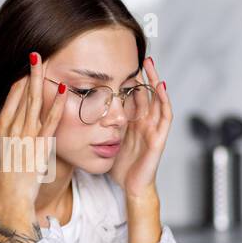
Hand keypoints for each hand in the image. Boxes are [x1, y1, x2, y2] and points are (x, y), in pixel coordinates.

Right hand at [0, 52, 67, 242]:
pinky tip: (64, 91)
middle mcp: (13, 132)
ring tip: (44, 63)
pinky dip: (57, 106)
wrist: (9, 202)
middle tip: (35, 54)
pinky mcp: (41, 148)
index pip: (9, 101)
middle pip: (23, 98)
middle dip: (29, 75)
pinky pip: (51, 123)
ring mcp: (27, 139)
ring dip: (41, 82)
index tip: (24, 68)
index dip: (17, 84)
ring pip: (35, 105)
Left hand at [109, 55, 170, 200]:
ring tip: (149, 63)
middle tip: (137, 55)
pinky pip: (165, 116)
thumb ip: (98, 126)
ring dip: (155, 80)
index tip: (119, 62)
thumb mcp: (105, 141)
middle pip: (146, 92)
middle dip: (143, 74)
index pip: (132, 95)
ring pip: (156, 99)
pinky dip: (164, 100)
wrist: (131, 187)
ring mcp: (153, 128)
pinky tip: (161, 86)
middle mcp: (144, 122)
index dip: (128, 80)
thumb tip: (76, 113)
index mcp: (132, 122)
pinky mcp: (159, 138)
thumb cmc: (120, 167)